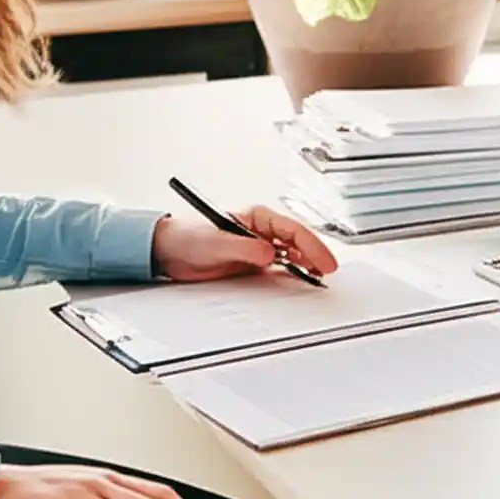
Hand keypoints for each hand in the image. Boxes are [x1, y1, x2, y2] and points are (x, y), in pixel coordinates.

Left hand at [152, 205, 338, 281]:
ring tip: (320, 277)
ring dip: (308, 264)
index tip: (322, 260)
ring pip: (293, 255)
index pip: (293, 230)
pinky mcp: (254, 264)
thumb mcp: (216, 242)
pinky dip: (294, 274)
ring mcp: (260, 248)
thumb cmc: (188, 236)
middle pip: (298, 242)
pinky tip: (302, 281)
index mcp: (257, 217)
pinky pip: (281, 268)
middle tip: (329, 271)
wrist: (170, 252)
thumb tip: (270, 253)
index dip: (311, 245)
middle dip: (316, 255)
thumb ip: (244, 247)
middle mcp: (262, 231)